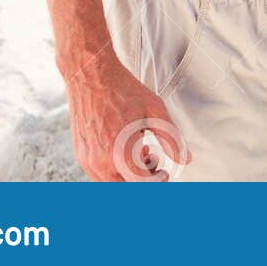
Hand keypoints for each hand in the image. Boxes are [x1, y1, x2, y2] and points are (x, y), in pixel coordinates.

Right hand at [65, 52, 190, 181]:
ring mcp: (88, 161)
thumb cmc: (121, 89)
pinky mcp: (81, 155)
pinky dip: (114, 170)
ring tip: (139, 151)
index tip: (163, 172)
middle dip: (143, 181)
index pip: (143, 186)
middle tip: (153, 161)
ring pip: (112, 186)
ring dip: (128, 177)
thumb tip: (185, 159)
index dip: (157, 182)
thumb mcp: (153, 110)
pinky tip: (123, 147)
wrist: (90, 75)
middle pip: (126, 190)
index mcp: (121, 153)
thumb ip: (171, 138)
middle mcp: (101, 162)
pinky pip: (99, 176)